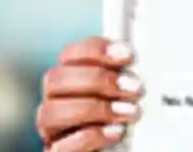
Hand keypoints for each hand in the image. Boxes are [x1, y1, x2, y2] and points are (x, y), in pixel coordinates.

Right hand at [35, 37, 142, 151]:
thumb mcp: (130, 93)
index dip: (96, 50)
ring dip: (96, 108)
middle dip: (98, 79)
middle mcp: (56, 102)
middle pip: (55, 79)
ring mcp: (53, 130)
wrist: (126, 146)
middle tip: (135, 87)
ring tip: (130, 112)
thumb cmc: (129, 119)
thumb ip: (127, 76)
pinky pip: (60, 147)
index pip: (69, 55)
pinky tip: (116, 132)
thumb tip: (142, 63)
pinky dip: (91, 136)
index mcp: (72, 80)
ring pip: (51, 112)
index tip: (128, 56)